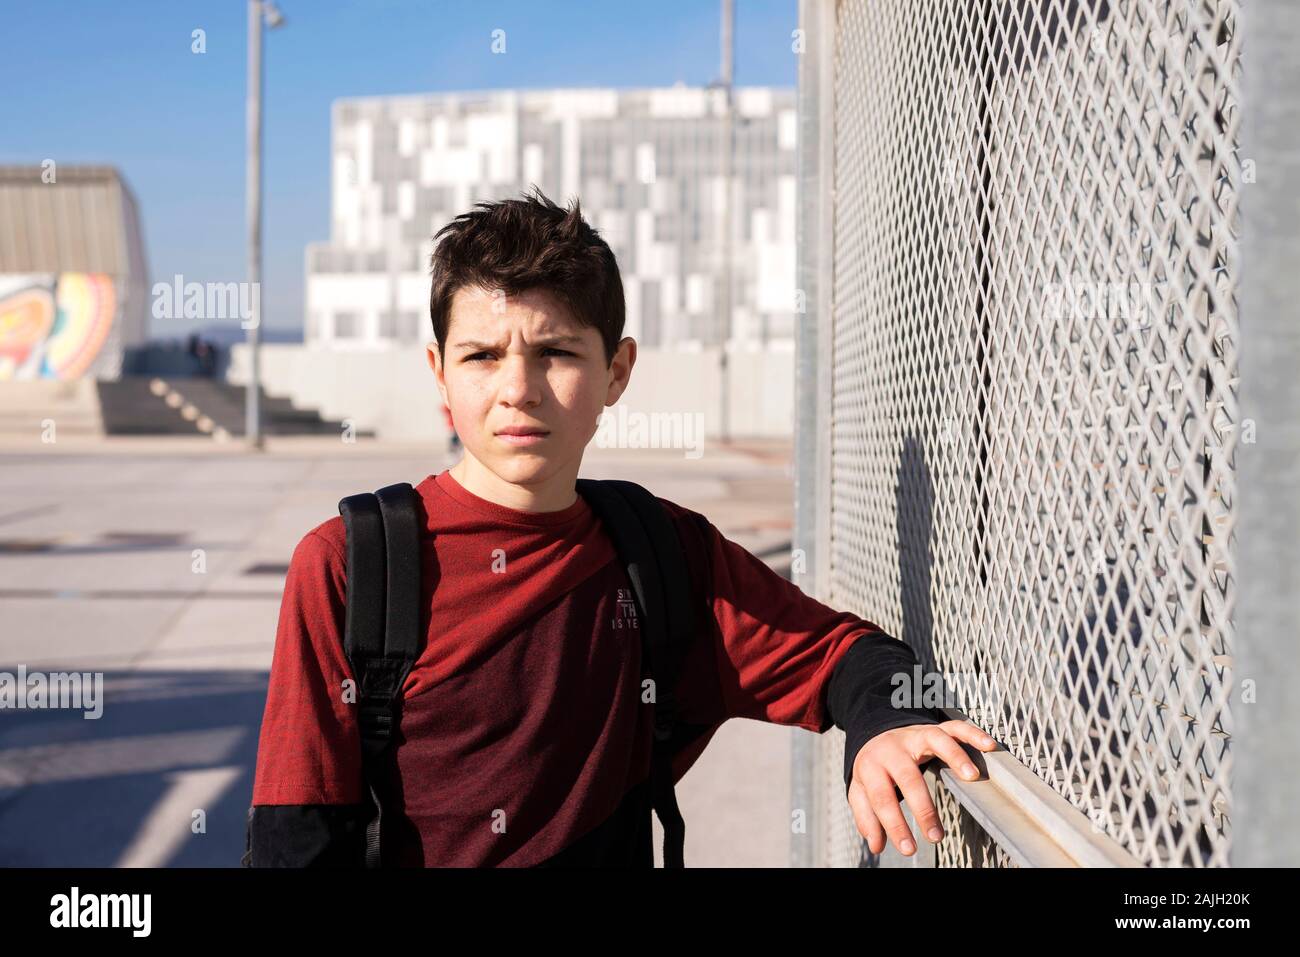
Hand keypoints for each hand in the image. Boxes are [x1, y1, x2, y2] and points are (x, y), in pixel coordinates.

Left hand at [847, 720, 997, 856]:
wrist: (874, 732)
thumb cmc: (873, 767)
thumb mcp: (861, 790)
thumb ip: (866, 817)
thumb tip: (876, 846)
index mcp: (872, 766)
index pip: (881, 798)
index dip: (895, 825)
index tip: (909, 848)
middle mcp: (894, 749)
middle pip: (909, 776)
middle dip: (923, 808)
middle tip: (935, 836)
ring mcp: (915, 736)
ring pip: (935, 741)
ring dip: (955, 757)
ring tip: (971, 777)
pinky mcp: (933, 729)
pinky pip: (954, 728)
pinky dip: (972, 734)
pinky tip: (988, 745)